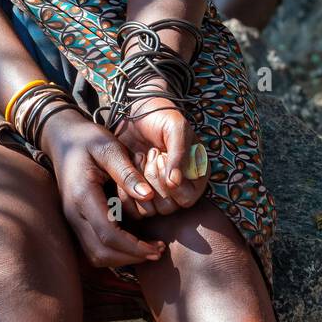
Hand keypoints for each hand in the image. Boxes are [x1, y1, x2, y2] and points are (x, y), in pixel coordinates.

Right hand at [39, 109, 165, 268]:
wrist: (62, 137)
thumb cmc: (87, 139)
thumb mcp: (108, 146)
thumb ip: (126, 172)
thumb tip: (148, 196)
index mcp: (82, 195)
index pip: (108, 234)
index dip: (134, 246)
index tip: (157, 248)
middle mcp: (74, 213)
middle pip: (100, 252)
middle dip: (131, 258)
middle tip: (158, 252)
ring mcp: (73, 219)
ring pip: (96, 254)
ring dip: (122, 258)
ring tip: (149, 250)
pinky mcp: (77, 220)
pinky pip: (94, 246)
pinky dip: (114, 251)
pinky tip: (134, 243)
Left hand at [115, 99, 207, 215]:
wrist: (135, 111)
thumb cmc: (161, 118)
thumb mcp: (176, 128)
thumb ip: (180, 153)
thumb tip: (175, 182)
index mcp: (195, 176)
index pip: (187, 198)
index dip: (174, 184)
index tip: (162, 157)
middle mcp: (178, 188)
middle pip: (168, 207)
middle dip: (155, 179)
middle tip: (151, 154)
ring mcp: (156, 192)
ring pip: (150, 210)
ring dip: (141, 182)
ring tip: (141, 157)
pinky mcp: (137, 192)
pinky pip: (132, 206)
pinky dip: (127, 188)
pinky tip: (129, 164)